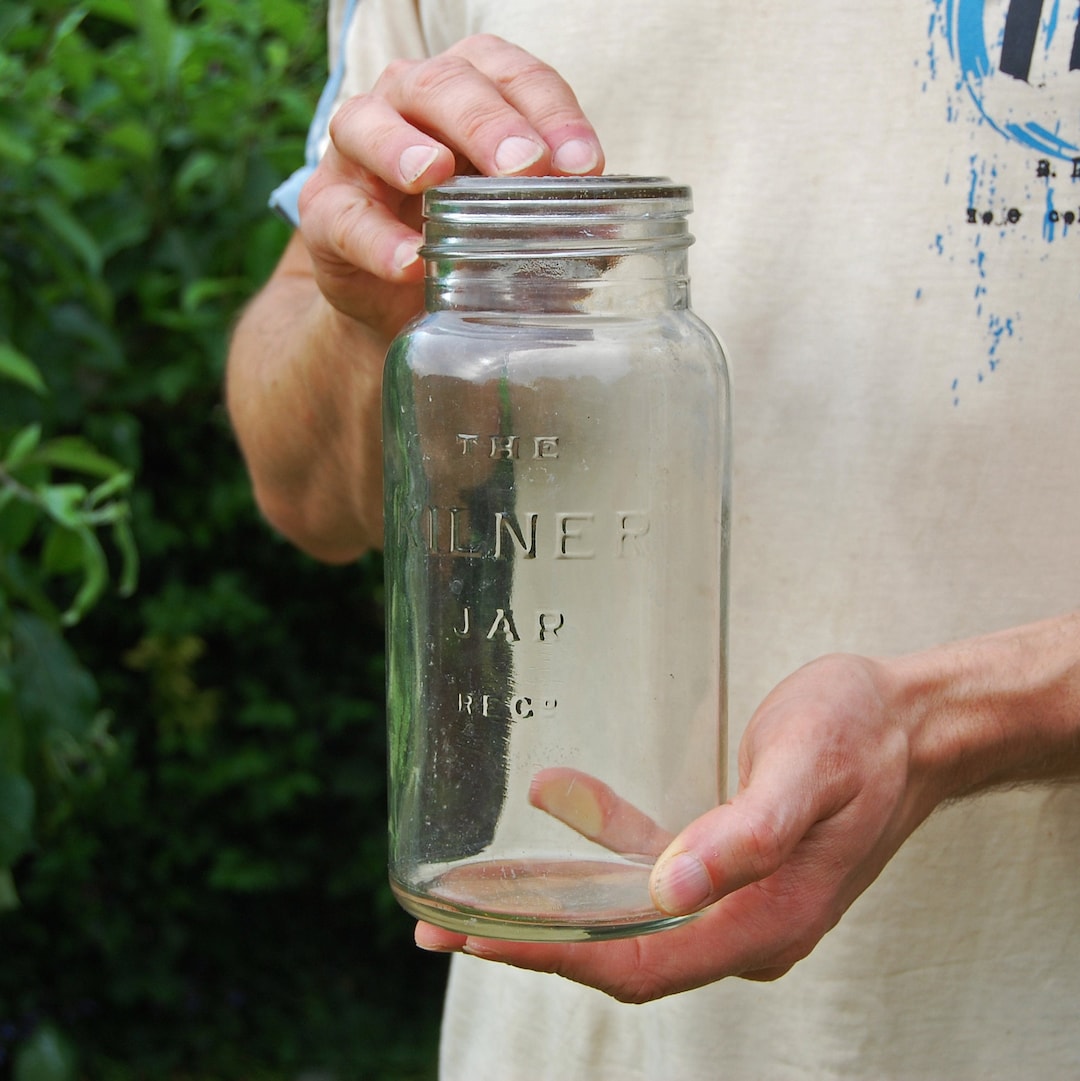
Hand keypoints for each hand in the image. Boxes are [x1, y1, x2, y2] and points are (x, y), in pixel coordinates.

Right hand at [297, 34, 604, 336]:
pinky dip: (374, 239)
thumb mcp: (520, 231)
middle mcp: (408, 104)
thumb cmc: (471, 244)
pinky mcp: (323, 210)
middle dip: (487, 122)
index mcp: (470, 92)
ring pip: (367, 123)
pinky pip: (342, 215)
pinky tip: (408, 263)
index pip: (513, 75)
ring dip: (403, 147)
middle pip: (443, 84)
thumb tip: (610, 244)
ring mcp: (357, 152)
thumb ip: (558, 227)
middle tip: (524, 166)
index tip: (585, 166)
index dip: (551, 113)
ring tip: (435, 177)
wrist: (400, 305)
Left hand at [416, 652, 943, 1002]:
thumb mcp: (806, 770)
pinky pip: (651, 875)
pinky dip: (602, 850)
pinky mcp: (730, 868)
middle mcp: (746, 928)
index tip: (477, 941)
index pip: (637, 964)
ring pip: (627, 921)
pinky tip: (563, 799)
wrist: (914, 724)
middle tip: (442, 928)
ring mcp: (738, 902)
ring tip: (476, 887)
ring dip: (554, 904)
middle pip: (619, 956)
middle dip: (530, 943)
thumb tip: (674, 890)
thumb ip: (746, 833)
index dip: (552, 957)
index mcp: (764, 922)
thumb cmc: (864, 735)